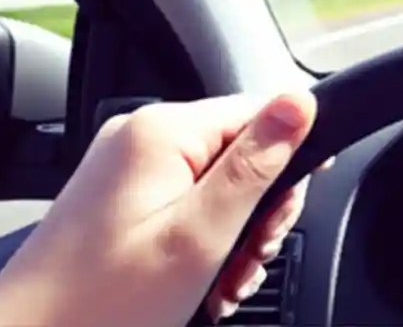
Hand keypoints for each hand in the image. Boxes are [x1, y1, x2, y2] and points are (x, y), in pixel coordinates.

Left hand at [0, 92, 318, 326]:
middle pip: (243, 150)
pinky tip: (204, 279)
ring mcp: (129, 167)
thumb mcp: (200, 235)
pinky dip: (206, 241)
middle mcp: (143, 137)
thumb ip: (255, 165)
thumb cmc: (103, 302)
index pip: (261, 112)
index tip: (283, 213)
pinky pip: (188, 202)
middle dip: (260, 209)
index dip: (290, 160)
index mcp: (163, 132)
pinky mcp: (122, 197)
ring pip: (220, 183)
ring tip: (225, 281)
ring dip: (237, 234)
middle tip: (250, 258)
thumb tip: (299, 101)